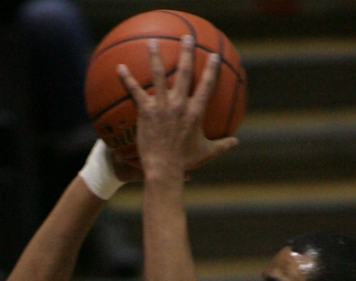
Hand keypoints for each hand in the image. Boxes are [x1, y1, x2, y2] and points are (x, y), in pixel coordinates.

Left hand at [116, 35, 237, 175]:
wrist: (164, 168)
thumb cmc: (185, 161)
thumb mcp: (206, 152)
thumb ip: (222, 145)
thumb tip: (236, 142)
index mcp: (196, 112)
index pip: (207, 85)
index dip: (211, 69)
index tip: (214, 56)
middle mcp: (180, 104)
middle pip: (184, 72)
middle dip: (186, 52)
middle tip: (186, 37)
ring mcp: (162, 106)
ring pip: (159, 75)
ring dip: (156, 57)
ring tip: (152, 42)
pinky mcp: (146, 110)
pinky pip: (135, 90)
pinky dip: (126, 79)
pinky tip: (120, 67)